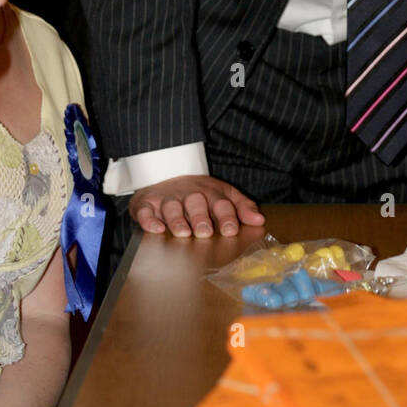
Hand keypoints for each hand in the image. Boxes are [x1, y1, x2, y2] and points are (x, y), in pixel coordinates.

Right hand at [129, 174, 265, 237]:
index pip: (221, 203)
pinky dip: (149, 219)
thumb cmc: (200, 192)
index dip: (226, 216)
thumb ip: (242, 207)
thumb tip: (260, 220)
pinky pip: (146, 210)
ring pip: (172, 208)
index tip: (230, 230)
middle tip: (205, 232)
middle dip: (201, 218)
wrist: (166, 173)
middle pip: (196, 204)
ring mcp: (168, 199)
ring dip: (177, 220)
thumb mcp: (224, 195)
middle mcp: (189, 195)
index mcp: (211, 194)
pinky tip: (155, 229)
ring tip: (183, 233)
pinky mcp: (147, 203)